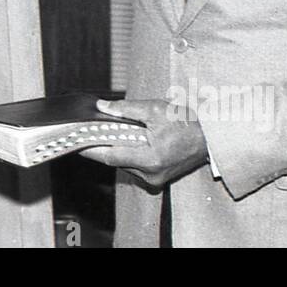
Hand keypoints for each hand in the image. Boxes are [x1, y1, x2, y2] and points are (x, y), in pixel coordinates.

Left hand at [79, 98, 208, 187]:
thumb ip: (126, 109)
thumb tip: (102, 107)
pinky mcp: (158, 179)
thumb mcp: (155, 110)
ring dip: (118, 150)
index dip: (91, 149)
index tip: (76, 143)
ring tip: (110, 133)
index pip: (111, 156)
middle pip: (117, 161)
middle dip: (104, 146)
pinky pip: (136, 166)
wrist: (210, 140)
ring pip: (126, 164)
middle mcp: (151, 173)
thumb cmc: (187, 123)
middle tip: (90, 132)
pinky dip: (130, 154)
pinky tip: (129, 141)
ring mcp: (155, 179)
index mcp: (150, 159)